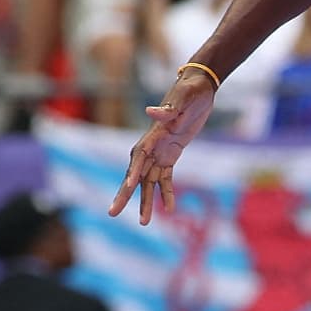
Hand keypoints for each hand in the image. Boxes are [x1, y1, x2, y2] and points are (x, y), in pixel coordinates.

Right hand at [109, 72, 217, 224]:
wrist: (199, 87)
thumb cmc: (191, 91)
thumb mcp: (184, 98)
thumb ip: (169, 108)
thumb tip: (151, 111)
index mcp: (153, 134)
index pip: (139, 156)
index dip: (133, 171)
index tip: (129, 186)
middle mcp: (152, 146)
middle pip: (135, 174)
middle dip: (125, 194)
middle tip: (111, 213)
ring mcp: (160, 152)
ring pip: (149, 182)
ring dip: (146, 201)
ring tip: (143, 223)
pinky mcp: (171, 155)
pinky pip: (166, 178)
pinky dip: (166, 193)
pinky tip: (169, 209)